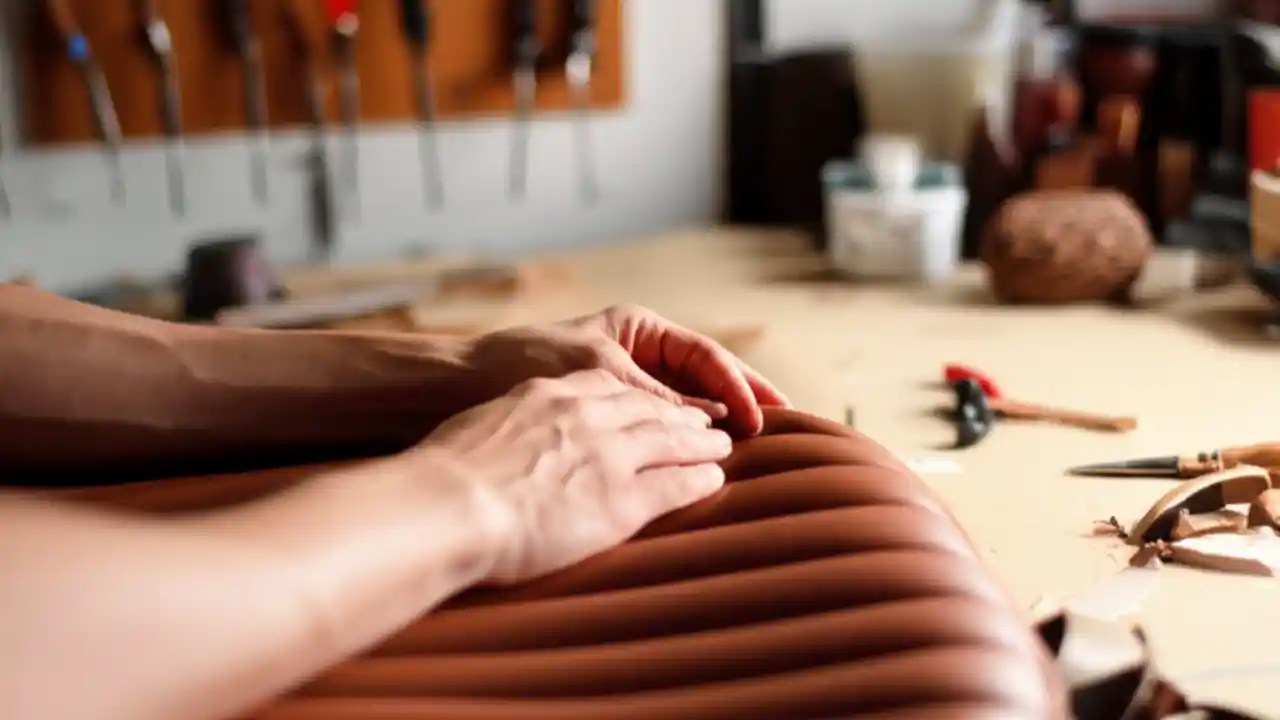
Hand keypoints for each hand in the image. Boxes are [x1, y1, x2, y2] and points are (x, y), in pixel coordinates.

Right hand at [412, 369, 730, 584]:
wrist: (450, 504)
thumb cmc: (445, 476)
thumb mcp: (479, 429)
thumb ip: (505, 431)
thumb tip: (502, 453)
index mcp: (549, 395)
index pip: (607, 387)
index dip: (636, 396)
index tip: (651, 403)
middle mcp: (586, 416)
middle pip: (649, 409)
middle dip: (682, 415)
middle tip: (705, 422)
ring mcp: (609, 454)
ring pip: (672, 439)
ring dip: (702, 442)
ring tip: (722, 446)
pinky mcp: (623, 498)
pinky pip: (676, 482)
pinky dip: (700, 478)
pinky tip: (714, 479)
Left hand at [468, 305, 789, 435]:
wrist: (449, 389)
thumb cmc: (516, 363)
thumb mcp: (597, 372)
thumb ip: (655, 396)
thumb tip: (712, 420)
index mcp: (635, 329)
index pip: (705, 356)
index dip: (739, 385)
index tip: (764, 417)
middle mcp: (630, 354)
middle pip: (701, 379)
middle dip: (739, 402)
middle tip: (782, 427)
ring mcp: (615, 386)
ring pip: (678, 406)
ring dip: (710, 426)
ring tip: (747, 450)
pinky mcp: (594, 418)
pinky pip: (647, 428)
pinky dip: (672, 444)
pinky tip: (691, 464)